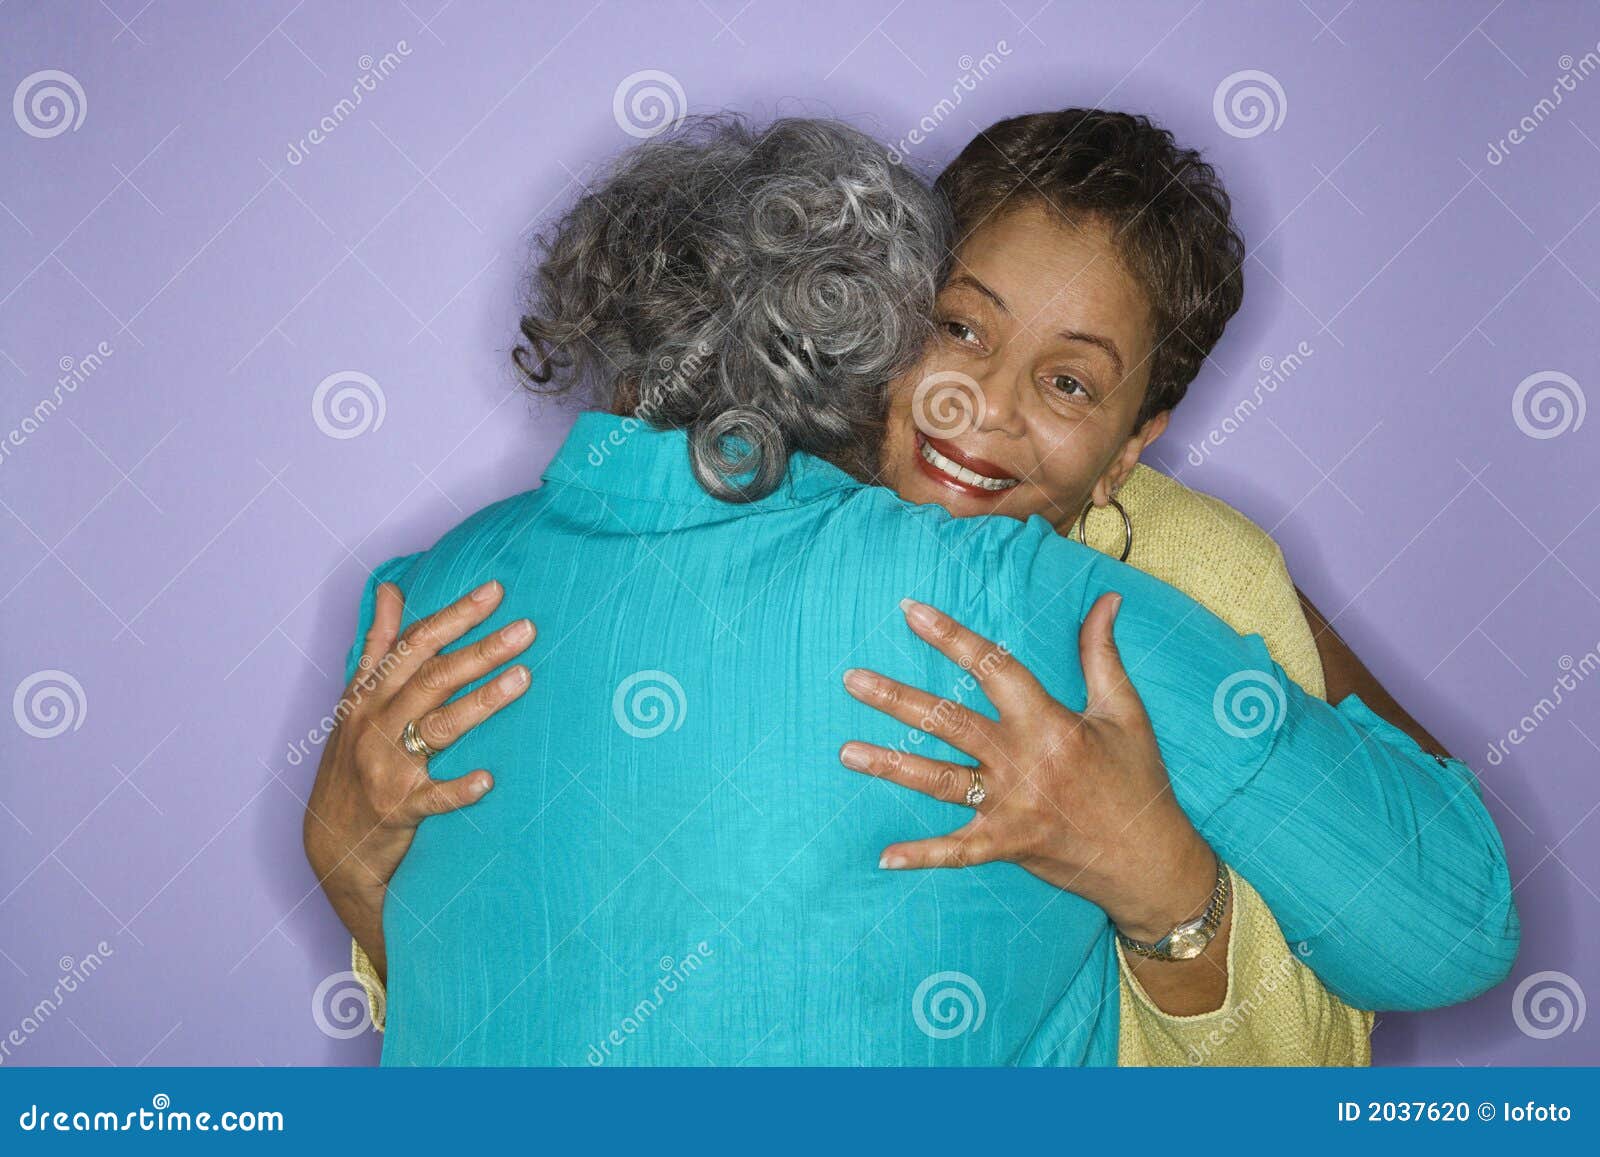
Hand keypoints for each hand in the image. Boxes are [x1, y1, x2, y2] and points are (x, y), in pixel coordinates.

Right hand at [303, 578, 533, 979]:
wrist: (333, 846)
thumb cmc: (352, 763)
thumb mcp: (355, 701)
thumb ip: (379, 645)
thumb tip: (389, 589)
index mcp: (369, 696)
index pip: (415, 645)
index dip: (454, 616)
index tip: (494, 591)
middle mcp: (375, 725)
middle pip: (434, 679)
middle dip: (481, 650)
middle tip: (527, 629)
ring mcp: (386, 768)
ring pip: (438, 727)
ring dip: (482, 702)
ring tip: (523, 678)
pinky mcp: (398, 809)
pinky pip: (433, 798)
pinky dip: (458, 789)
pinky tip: (488, 780)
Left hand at [839, 592, 1215, 941]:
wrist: (1150, 861)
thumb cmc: (1137, 781)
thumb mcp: (1124, 712)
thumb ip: (1101, 654)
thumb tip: (1106, 599)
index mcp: (1051, 723)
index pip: (992, 668)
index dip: (951, 637)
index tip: (910, 611)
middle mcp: (1024, 762)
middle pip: (949, 723)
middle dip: (897, 700)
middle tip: (851, 680)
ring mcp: (1011, 807)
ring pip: (940, 781)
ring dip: (890, 766)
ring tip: (845, 751)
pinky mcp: (1007, 846)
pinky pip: (957, 852)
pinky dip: (921, 855)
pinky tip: (883, 857)